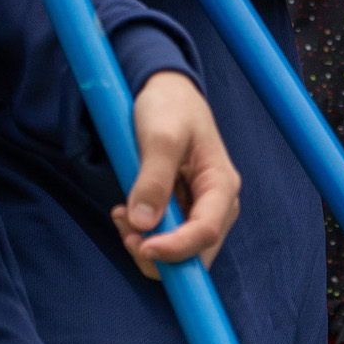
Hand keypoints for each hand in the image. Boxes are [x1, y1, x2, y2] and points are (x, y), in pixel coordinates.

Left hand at [115, 70, 237, 274]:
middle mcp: (216, 204)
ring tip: (121, 214)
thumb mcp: (161, 135)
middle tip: (125, 232)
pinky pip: (164, 237)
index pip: (207, 232)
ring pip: (177, 251)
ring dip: (145, 244)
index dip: (176, 248)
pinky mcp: (180, 209)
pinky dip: (141, 234)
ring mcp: (198, 208)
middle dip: (159, 253)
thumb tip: (144, 224)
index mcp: (222, 184)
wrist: (166, 90)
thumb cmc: (169, 106)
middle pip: (195, 253)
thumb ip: (153, 178)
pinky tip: (124, 211)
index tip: (143, 246)